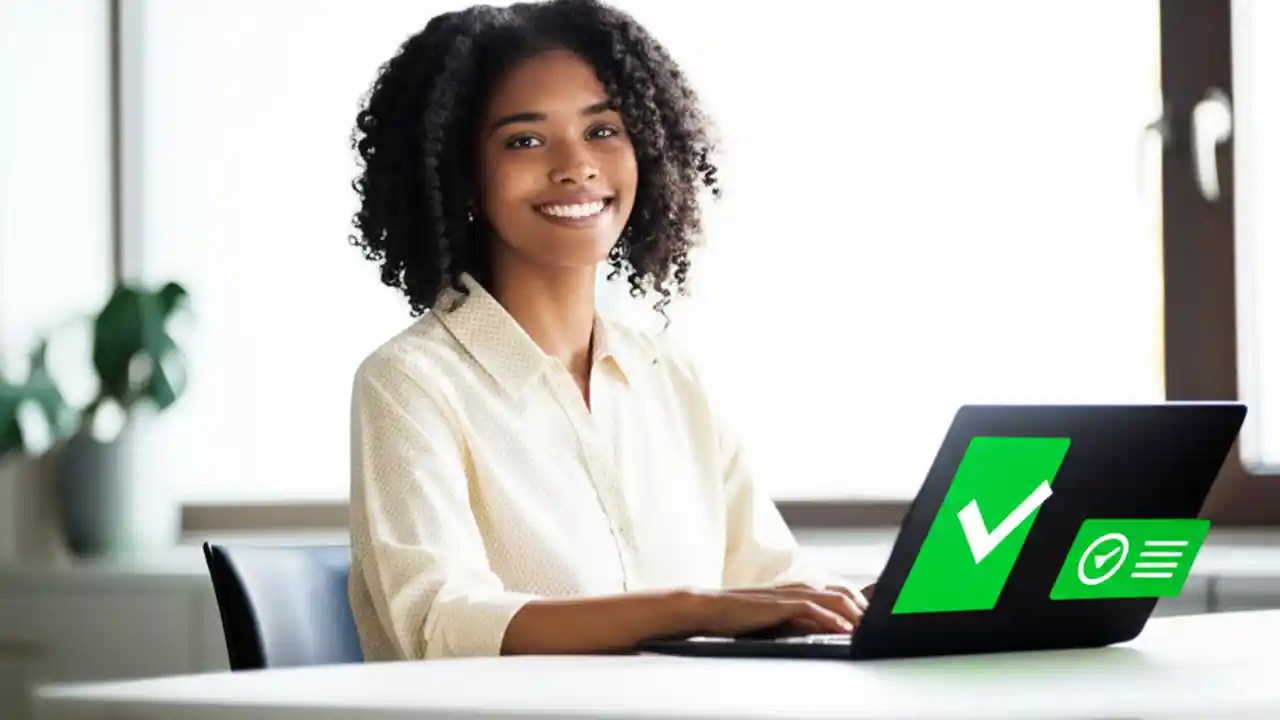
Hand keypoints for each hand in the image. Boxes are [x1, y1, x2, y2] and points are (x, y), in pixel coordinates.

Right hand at [684, 581, 874, 637]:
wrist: (709, 609)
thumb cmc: (741, 616)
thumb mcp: (778, 619)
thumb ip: (802, 621)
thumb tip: (830, 632)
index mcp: (801, 589)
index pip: (843, 591)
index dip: (864, 603)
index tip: (880, 619)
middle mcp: (800, 587)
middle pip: (846, 591)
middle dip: (867, 609)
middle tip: (883, 626)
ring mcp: (790, 594)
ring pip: (834, 598)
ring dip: (855, 614)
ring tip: (870, 630)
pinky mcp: (779, 605)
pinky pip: (812, 609)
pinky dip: (831, 619)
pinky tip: (844, 631)